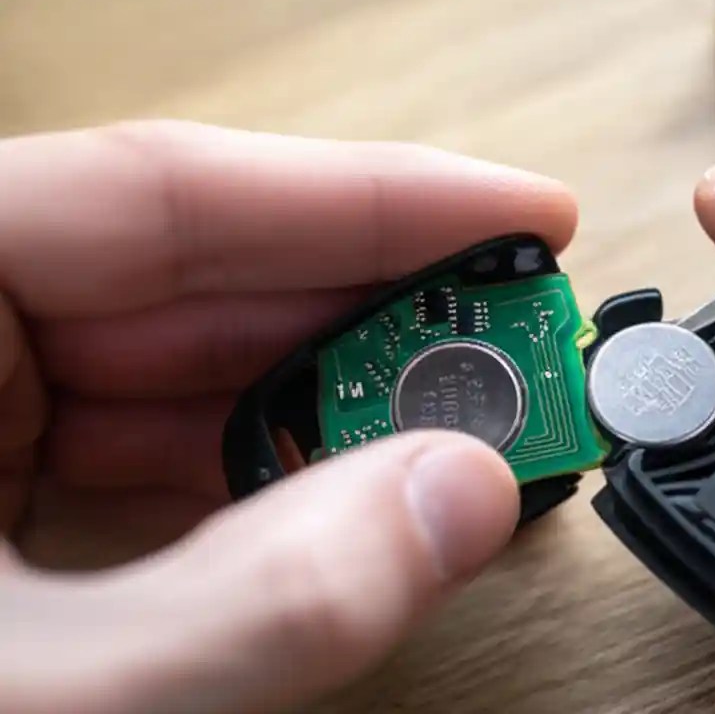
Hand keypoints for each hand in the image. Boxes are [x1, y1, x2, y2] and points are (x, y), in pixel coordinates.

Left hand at [0, 120, 576, 712]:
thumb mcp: (40, 704)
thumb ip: (257, 603)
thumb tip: (460, 496)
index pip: (157, 196)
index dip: (366, 196)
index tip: (518, 219)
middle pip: (190, 282)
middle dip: (374, 318)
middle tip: (523, 347)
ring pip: (185, 372)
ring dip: (337, 407)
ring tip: (468, 428)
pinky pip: (156, 454)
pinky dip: (271, 479)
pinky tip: (358, 497)